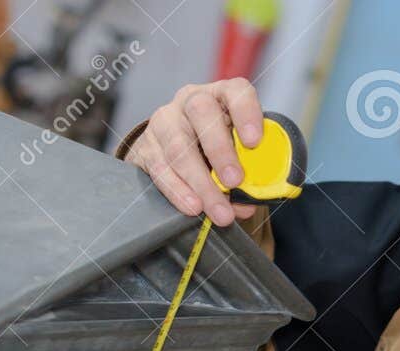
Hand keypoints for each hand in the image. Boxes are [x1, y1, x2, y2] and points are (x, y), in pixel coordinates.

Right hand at [125, 78, 262, 226]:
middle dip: (220, 150)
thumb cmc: (216, 151)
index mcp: (222, 97)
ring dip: (201, 182)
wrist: (174, 154)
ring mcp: (165, 121)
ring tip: (219, 211)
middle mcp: (191, 101)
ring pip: (179, 146)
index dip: (247, 113)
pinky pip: (160, 167)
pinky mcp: (146, 146)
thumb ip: (247, 174)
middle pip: (202, 113)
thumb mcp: (237, 154)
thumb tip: (248, 203)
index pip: (236, 91)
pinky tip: (192, 207)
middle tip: (235, 181)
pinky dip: (178, 190)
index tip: (254, 142)